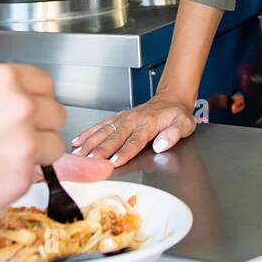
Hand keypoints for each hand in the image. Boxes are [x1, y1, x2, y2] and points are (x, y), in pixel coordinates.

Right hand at [0, 63, 112, 235]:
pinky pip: (34, 177)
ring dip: (36, 155)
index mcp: (3, 79)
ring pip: (54, 147)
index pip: (45, 84)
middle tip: (14, 140)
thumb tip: (12, 98)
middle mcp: (21, 107)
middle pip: (56, 115)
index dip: (36, 100)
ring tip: (2, 161)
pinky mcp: (21, 178)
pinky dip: (17, 180)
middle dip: (40, 127)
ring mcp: (25, 144)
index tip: (29, 112)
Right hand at [69, 93, 197, 165]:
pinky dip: (87, 133)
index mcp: (148, 123)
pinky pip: (100, 125)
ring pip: (103, 131)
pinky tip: (77, 141)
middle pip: (114, 138)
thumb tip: (161, 144)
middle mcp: (132, 120)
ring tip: (78, 154)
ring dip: (90, 143)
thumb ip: (173, 134)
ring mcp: (122, 118)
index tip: (114, 162)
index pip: (134, 141)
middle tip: (88, 162)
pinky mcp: (117, 118)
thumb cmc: (177, 114)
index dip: (124, 152)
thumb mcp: (184, 124)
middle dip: (100, 150)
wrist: (170, 99)